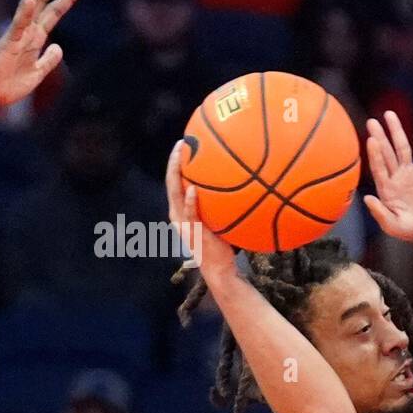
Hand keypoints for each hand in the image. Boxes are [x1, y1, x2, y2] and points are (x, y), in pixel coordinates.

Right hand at [0, 0, 81, 107]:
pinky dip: (24, 12)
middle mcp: (27, 30)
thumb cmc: (11, 84)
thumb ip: (49, 58)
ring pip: (30, 5)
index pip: (53, 12)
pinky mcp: (9, 44)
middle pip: (42, 0)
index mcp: (36, 36)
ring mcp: (18, 35)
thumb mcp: (39, 71)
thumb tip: (58, 47)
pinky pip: (18, 25)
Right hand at [166, 140, 236, 277]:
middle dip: (174, 161)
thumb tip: (241, 184)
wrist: (220, 269)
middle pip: (171, 182)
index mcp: (181, 211)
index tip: (184, 144)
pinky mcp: (194, 232)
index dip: (177, 163)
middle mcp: (178, 215)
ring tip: (181, 155)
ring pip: (175, 193)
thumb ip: (221, 204)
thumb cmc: (222, 245)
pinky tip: (192, 189)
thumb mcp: (220, 220)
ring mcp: (184, 223)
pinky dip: (189, 201)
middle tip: (181, 143)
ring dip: (177, 173)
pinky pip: (190, 214)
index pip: (175, 182)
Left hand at [364, 112, 412, 243]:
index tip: (371, 139)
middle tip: (372, 122)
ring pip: (403, 148)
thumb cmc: (406, 228)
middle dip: (380, 137)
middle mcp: (396, 176)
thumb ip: (380, 213)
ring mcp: (411, 172)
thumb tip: (367, 198)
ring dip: (396, 131)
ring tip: (389, 115)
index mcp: (386, 188)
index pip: (379, 168)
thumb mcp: (392, 225)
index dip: (375, 154)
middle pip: (387, 153)